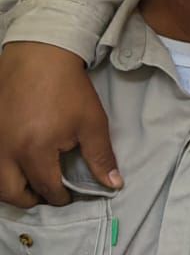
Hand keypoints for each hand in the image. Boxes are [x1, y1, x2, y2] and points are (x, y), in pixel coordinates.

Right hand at [0, 42, 120, 206]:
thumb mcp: (92, 123)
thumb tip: (113, 185)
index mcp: (35, 151)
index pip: (46, 188)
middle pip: (11, 193)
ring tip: (31, 183)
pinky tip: (17, 164)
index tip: (69, 197)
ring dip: (12, 187)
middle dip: (30, 200)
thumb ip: (101, 157)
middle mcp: (6, 149)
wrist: (39, 55)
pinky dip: (1, 169)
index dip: (60, 198)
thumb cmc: (68, 88)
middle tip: (47, 195)